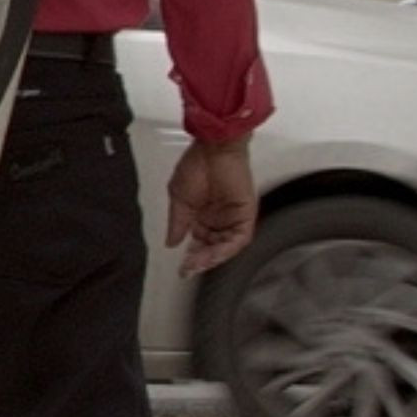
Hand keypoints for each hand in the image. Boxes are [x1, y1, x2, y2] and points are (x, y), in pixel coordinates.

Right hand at [166, 139, 257, 277]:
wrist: (214, 148)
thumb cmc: (197, 165)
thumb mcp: (179, 199)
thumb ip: (177, 223)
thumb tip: (171, 242)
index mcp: (202, 216)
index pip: (199, 243)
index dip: (192, 257)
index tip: (183, 268)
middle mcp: (218, 219)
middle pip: (213, 248)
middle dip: (201, 261)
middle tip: (190, 268)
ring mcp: (233, 218)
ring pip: (226, 247)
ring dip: (213, 257)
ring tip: (199, 263)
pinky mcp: (245, 216)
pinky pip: (239, 239)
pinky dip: (227, 248)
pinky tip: (213, 254)